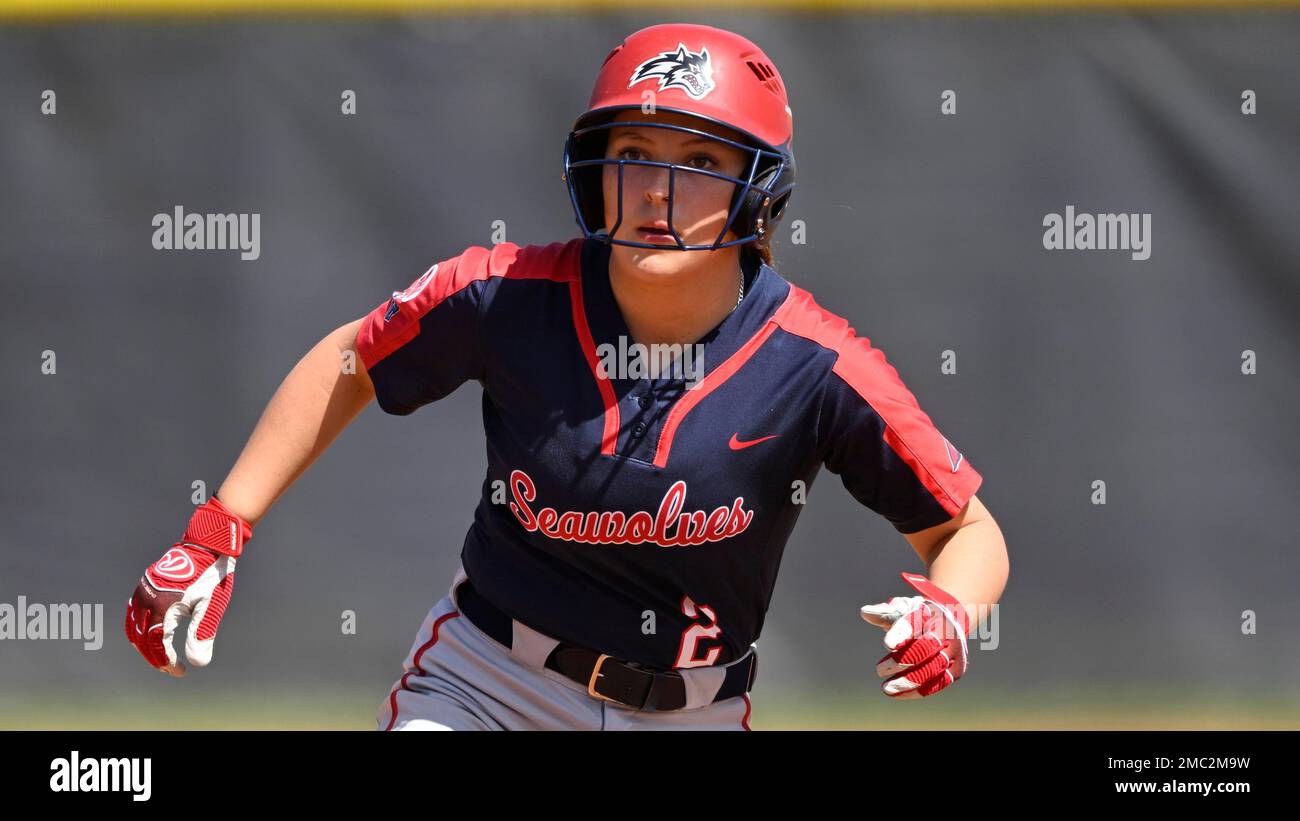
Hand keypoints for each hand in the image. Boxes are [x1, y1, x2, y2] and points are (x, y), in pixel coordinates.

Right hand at [124, 496, 251, 676]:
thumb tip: (197, 664)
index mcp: (162, 607)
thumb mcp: (212, 606)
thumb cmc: (212, 576)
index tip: (179, 672)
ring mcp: (142, 590)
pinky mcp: (144, 584)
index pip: (156, 645)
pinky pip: (133, 612)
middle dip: (155, 657)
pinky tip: (150, 635)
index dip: (166, 662)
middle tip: (171, 668)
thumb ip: (202, 634)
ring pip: (134, 626)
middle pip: (142, 639)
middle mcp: (146, 599)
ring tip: (161, 656)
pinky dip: (139, 628)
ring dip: (144, 644)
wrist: (207, 544)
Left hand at [859, 572, 969, 698]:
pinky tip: (898, 694)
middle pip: (926, 647)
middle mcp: (947, 630)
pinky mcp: (957, 669)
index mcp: (931, 611)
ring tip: (887, 688)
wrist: (949, 623)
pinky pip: (939, 683)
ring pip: (933, 668)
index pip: (916, 622)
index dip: (902, 633)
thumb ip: (885, 613)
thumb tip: (865, 612)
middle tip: (879, 670)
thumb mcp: (903, 609)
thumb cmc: (918, 616)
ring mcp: (955, 651)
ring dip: (909, 680)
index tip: (888, 644)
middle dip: (902, 661)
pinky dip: (918, 691)